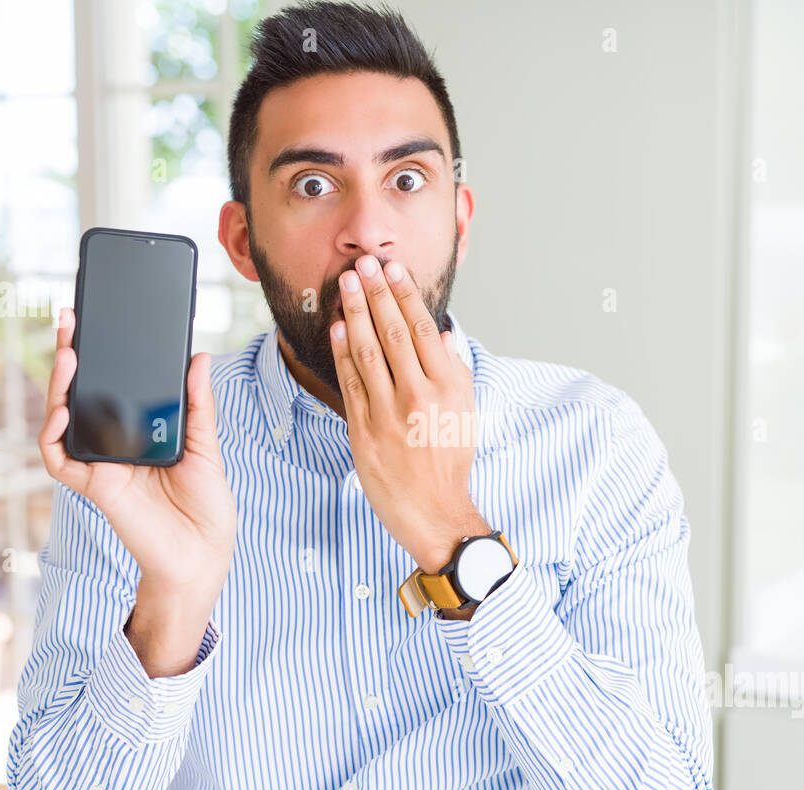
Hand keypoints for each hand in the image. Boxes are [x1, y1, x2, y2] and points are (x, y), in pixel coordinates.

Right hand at [38, 307, 236, 674]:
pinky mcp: (95, 486)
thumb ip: (198, 404)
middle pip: (81, 395)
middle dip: (71, 357)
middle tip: (71, 321)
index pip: (112, 385)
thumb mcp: (207, 446)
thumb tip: (199, 358)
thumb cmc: (206, 505)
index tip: (96, 321)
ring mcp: (101, 463)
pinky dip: (54, 436)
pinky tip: (60, 412)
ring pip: (63, 420)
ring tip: (69, 355)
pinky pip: (61, 460)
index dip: (99, 355)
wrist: (204, 553)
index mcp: (140, 429)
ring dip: (59, 387)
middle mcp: (114, 443)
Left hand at [330, 255, 492, 579]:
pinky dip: (341, 351)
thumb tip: (442, 334)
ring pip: (366, 351)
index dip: (403, 295)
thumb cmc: (450, 460)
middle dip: (375, 293)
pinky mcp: (362, 430)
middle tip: (363, 264)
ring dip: (355, 313)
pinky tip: (338, 326)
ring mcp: (387, 413)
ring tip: (347, 284)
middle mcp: (418, 396)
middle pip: (391, 332)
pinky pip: (349, 382)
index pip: (421, 329)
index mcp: (447, 387)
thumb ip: (453, 371)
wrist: (434, 511)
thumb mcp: (465, 412)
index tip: (392, 270)